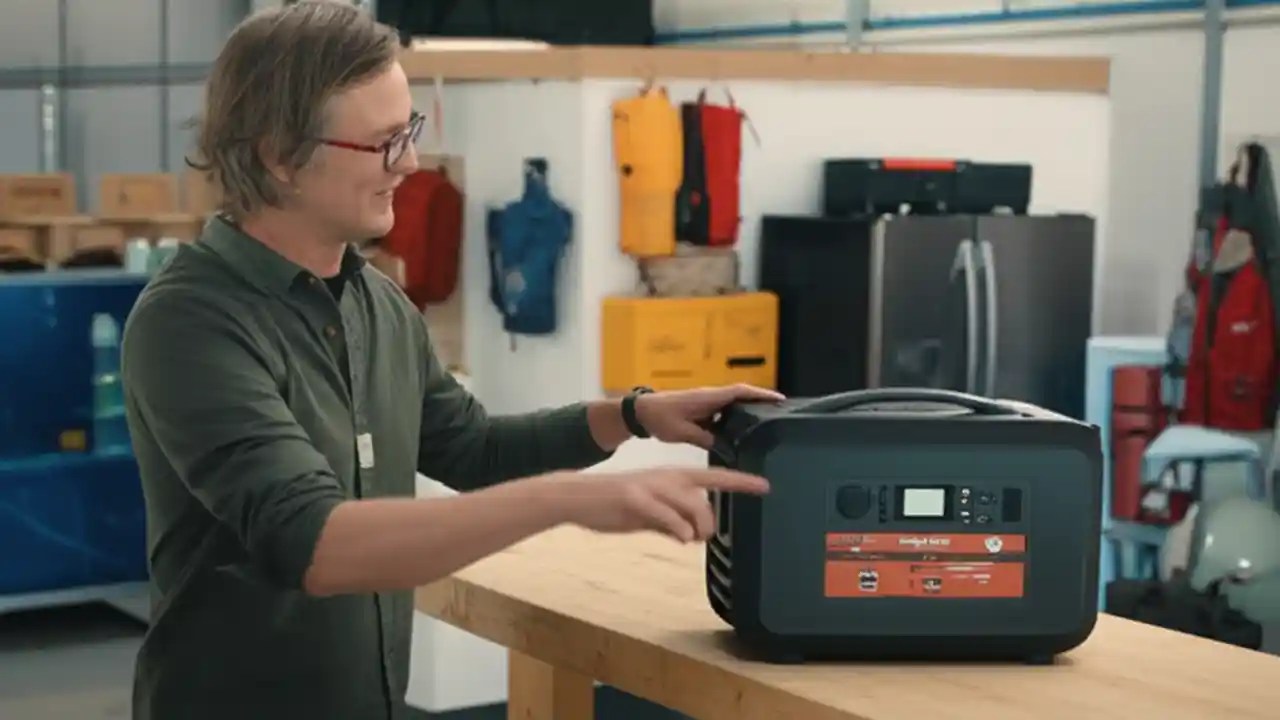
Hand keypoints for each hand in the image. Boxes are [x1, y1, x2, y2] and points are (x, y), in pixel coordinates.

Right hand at [559, 467, 769, 542]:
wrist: (578, 497)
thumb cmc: (613, 505)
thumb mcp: (648, 513)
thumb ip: (670, 521)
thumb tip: (689, 537)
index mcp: (673, 477)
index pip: (715, 477)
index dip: (741, 482)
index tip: (766, 486)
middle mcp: (667, 478)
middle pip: (704, 500)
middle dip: (709, 523)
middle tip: (700, 537)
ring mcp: (652, 488)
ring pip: (692, 507)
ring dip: (697, 529)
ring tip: (688, 539)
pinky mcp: (636, 500)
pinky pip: (669, 518)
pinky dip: (680, 531)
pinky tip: (680, 539)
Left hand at [635, 384, 784, 448]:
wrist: (641, 413)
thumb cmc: (661, 419)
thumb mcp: (684, 433)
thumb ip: (707, 438)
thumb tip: (728, 448)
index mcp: (709, 397)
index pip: (741, 391)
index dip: (761, 394)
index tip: (780, 399)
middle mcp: (711, 396)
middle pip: (742, 395)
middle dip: (761, 401)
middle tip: (780, 414)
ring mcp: (706, 401)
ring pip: (733, 404)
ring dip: (749, 409)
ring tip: (767, 423)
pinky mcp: (702, 408)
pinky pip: (724, 410)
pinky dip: (735, 417)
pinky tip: (742, 431)